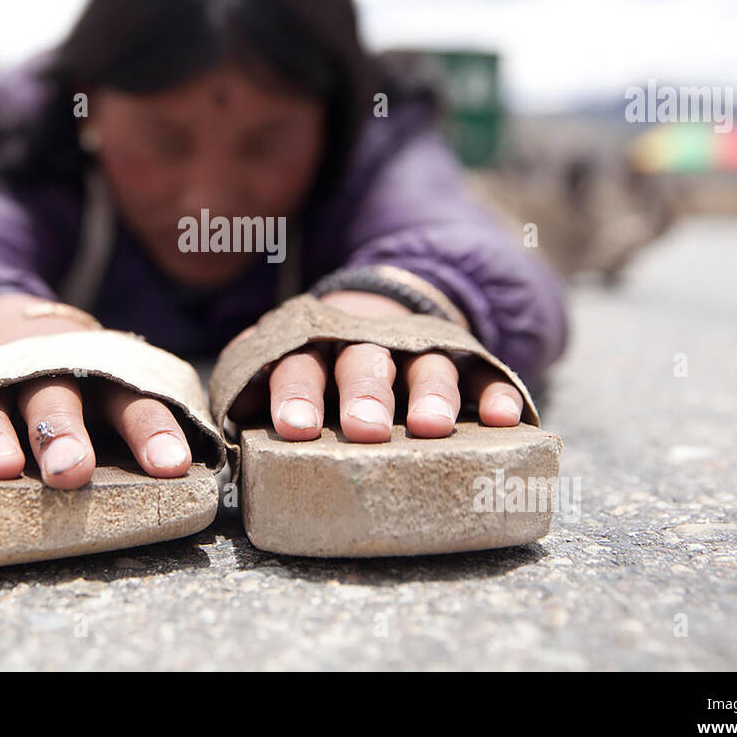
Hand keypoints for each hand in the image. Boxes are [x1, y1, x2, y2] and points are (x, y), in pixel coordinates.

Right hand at [0, 293, 191, 487]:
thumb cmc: (74, 379)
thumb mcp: (110, 387)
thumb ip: (138, 425)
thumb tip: (192, 480)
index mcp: (98, 373)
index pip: (131, 397)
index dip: (151, 429)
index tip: (172, 465)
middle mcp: (43, 371)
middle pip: (54, 396)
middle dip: (62, 433)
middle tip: (71, 472)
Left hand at [228, 290, 524, 440]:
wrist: (386, 306)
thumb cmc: (321, 364)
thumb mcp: (282, 364)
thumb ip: (254, 387)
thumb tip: (227, 423)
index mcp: (313, 346)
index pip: (298, 365)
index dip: (296, 394)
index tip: (294, 429)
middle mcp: (366, 342)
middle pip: (364, 362)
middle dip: (363, 395)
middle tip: (363, 430)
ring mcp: (419, 347)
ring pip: (427, 364)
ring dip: (431, 393)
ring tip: (432, 428)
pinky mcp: (465, 358)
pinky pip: (485, 372)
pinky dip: (497, 393)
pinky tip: (508, 419)